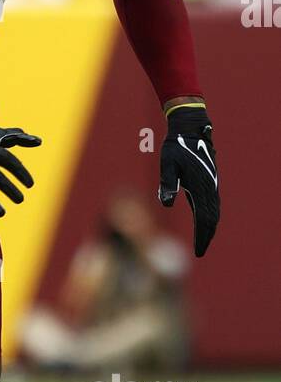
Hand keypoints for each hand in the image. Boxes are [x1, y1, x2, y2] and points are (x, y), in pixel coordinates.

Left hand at [159, 104, 218, 256]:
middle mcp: (210, 189)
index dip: (202, 237)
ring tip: (203, 241)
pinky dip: (209, 217)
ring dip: (209, 228)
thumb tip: (167, 204)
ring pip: (214, 212)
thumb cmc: (176, 146)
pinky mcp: (208, 182)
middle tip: (200, 251)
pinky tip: (203, 222)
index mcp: (201, 188)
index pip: (204, 220)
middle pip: (212, 219)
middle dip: (206, 236)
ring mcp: (211, 185)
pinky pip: (211, 204)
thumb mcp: (167, 164)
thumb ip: (167, 183)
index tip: (198, 251)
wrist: (191, 129)